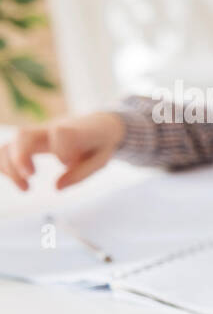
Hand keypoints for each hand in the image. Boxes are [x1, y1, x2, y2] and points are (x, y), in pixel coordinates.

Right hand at [0, 112, 125, 190]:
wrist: (97, 124)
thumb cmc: (100, 143)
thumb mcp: (100, 159)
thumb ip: (81, 173)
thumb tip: (57, 187)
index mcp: (75, 131)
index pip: (61, 132)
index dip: (62, 148)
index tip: (66, 163)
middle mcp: (51, 129)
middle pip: (25, 134)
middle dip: (21, 156)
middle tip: (30, 177)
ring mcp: (37, 134)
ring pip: (12, 142)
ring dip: (9, 165)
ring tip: (26, 188)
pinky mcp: (29, 142)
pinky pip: (8, 149)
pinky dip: (5, 165)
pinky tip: (19, 181)